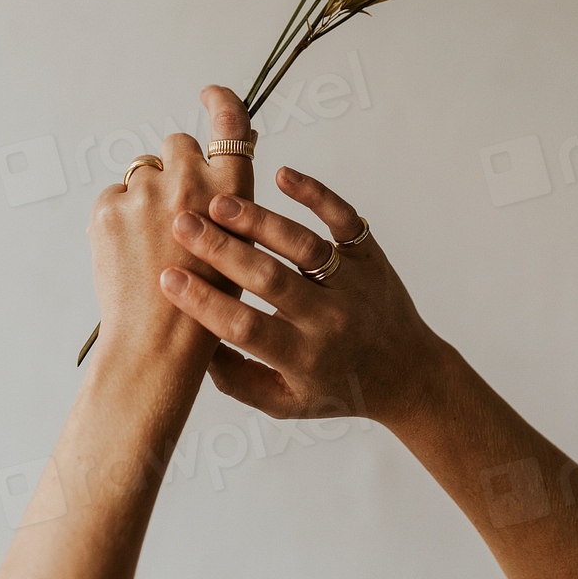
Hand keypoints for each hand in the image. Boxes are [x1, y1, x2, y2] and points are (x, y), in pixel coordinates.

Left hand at [87, 85, 255, 373]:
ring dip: (145, 197)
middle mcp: (190, 179)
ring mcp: (147, 191)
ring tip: (150, 245)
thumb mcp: (241, 243)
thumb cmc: (209, 303)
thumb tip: (233, 147)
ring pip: (142, 172)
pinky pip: (114, 196)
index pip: (231, 124)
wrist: (158, 344)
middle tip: (174, 214)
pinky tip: (130, 253)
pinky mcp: (109, 207)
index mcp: (232, 188)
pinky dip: (118, 218)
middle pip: (177, 145)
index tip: (210, 92)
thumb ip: (233, 195)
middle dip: (174, 168)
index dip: (222, 101)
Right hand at [159, 168, 447, 428]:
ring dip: (259, 221)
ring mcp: (354, 282)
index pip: (246, 327)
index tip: (168, 277)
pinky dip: (315, 194)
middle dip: (221, 250)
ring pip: (302, 244)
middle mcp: (330, 319)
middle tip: (182, 224)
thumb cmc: (337, 388)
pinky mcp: (371, 254)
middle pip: (269, 278)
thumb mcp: (284, 403)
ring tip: (218, 203)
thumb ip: (236, 380)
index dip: (204, 303)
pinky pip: (343, 218)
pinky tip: (283, 175)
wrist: (409, 375)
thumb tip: (190, 345)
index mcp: (304, 357)